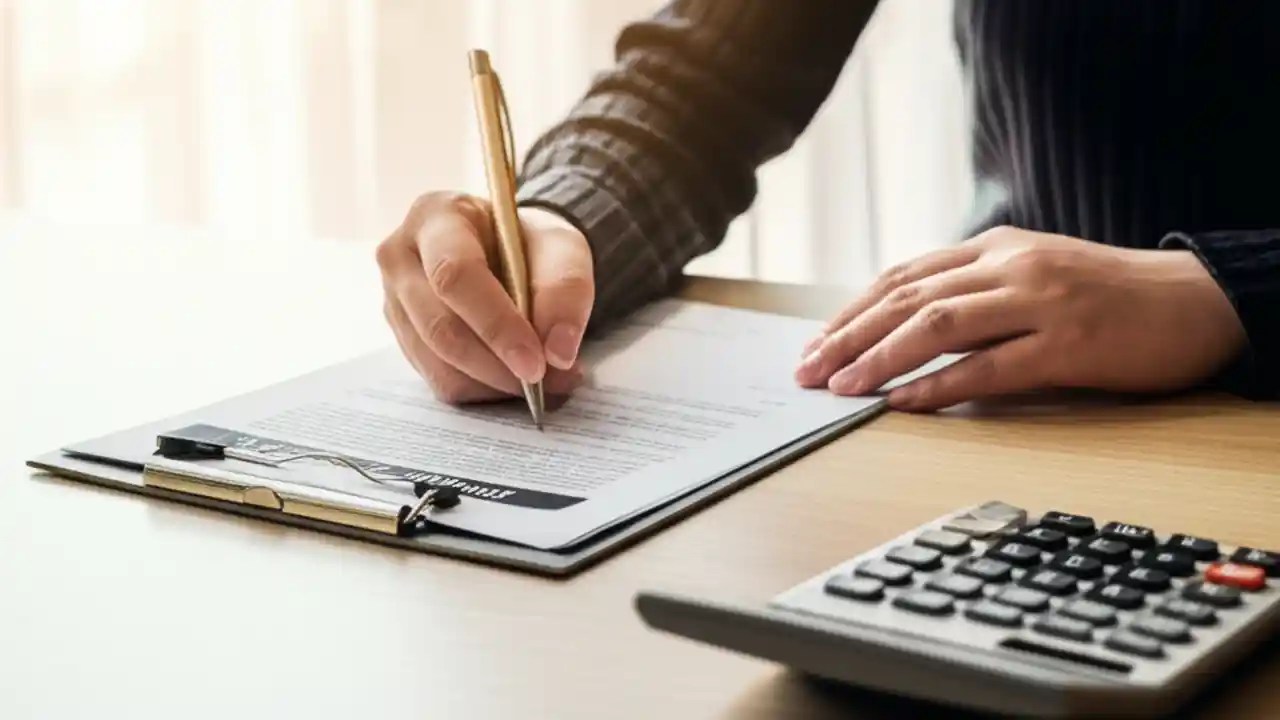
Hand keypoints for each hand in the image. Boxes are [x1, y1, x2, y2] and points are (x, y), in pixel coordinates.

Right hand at [377, 192, 592, 402]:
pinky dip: (484, 389)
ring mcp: (394, 300)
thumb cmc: (529, 244)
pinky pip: (440, 380)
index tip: (536, 363)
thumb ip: (566, 292)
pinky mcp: (404, 337)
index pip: (455, 275)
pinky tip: (514, 377)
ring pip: (439, 362)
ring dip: (494, 383)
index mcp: (437, 217)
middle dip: (498, 365)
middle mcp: (401, 256)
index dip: (496, 324)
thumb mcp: (563, 249)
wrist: (507, 251)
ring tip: (544, 381)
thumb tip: (558, 353)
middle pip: (439, 326)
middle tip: (548, 381)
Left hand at [795, 226, 1246, 410]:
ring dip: (880, 358)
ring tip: (842, 387)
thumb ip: (973, 292)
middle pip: (908, 298)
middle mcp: (1011, 266)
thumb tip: (900, 330)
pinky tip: (905, 403)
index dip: (852, 311)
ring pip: (939, 325)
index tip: (814, 344)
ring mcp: (1040, 302)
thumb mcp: (1031, 275)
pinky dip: (941, 386)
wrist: (1194, 302)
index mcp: (996, 247)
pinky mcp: (1069, 345)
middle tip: (807, 371)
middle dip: (848, 336)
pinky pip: (991, 367)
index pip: (903, 276)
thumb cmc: (1104, 296)